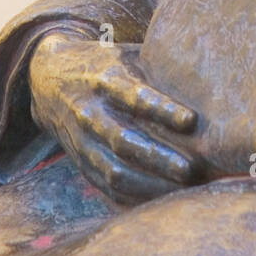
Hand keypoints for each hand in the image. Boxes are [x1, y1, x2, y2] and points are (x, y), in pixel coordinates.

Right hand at [28, 31, 199, 203]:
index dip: (162, 110)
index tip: (192, 121)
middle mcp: (88, 111)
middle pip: (122, 141)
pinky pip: (105, 188)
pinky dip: (132, 198)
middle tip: (191, 168)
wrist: (49, 78)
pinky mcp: (79, 163)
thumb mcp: (124, 55)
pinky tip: (160, 199)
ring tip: (183, 188)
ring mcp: (80, 141)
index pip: (133, 96)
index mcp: (103, 78)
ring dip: (149, 183)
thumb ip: (157, 68)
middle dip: (158, 158)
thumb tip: (206, 77)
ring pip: (112, 171)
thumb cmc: (104, 64)